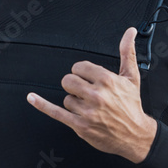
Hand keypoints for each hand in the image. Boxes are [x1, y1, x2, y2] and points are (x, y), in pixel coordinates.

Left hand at [27, 26, 157, 162]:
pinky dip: (42, 105)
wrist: (135, 136)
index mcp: (107, 80)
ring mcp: (87, 111)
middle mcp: (97, 95)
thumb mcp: (132, 77)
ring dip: (75, 102)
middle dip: (74, 85)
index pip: (79, 67)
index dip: (82, 73)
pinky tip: (32, 98)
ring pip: (66, 98)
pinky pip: (55, 112)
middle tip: (85, 92)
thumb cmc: (131, 106)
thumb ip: (127, 52)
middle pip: (68, 80)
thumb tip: (130, 31)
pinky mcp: (80, 125)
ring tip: (90, 108)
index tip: (88, 79)